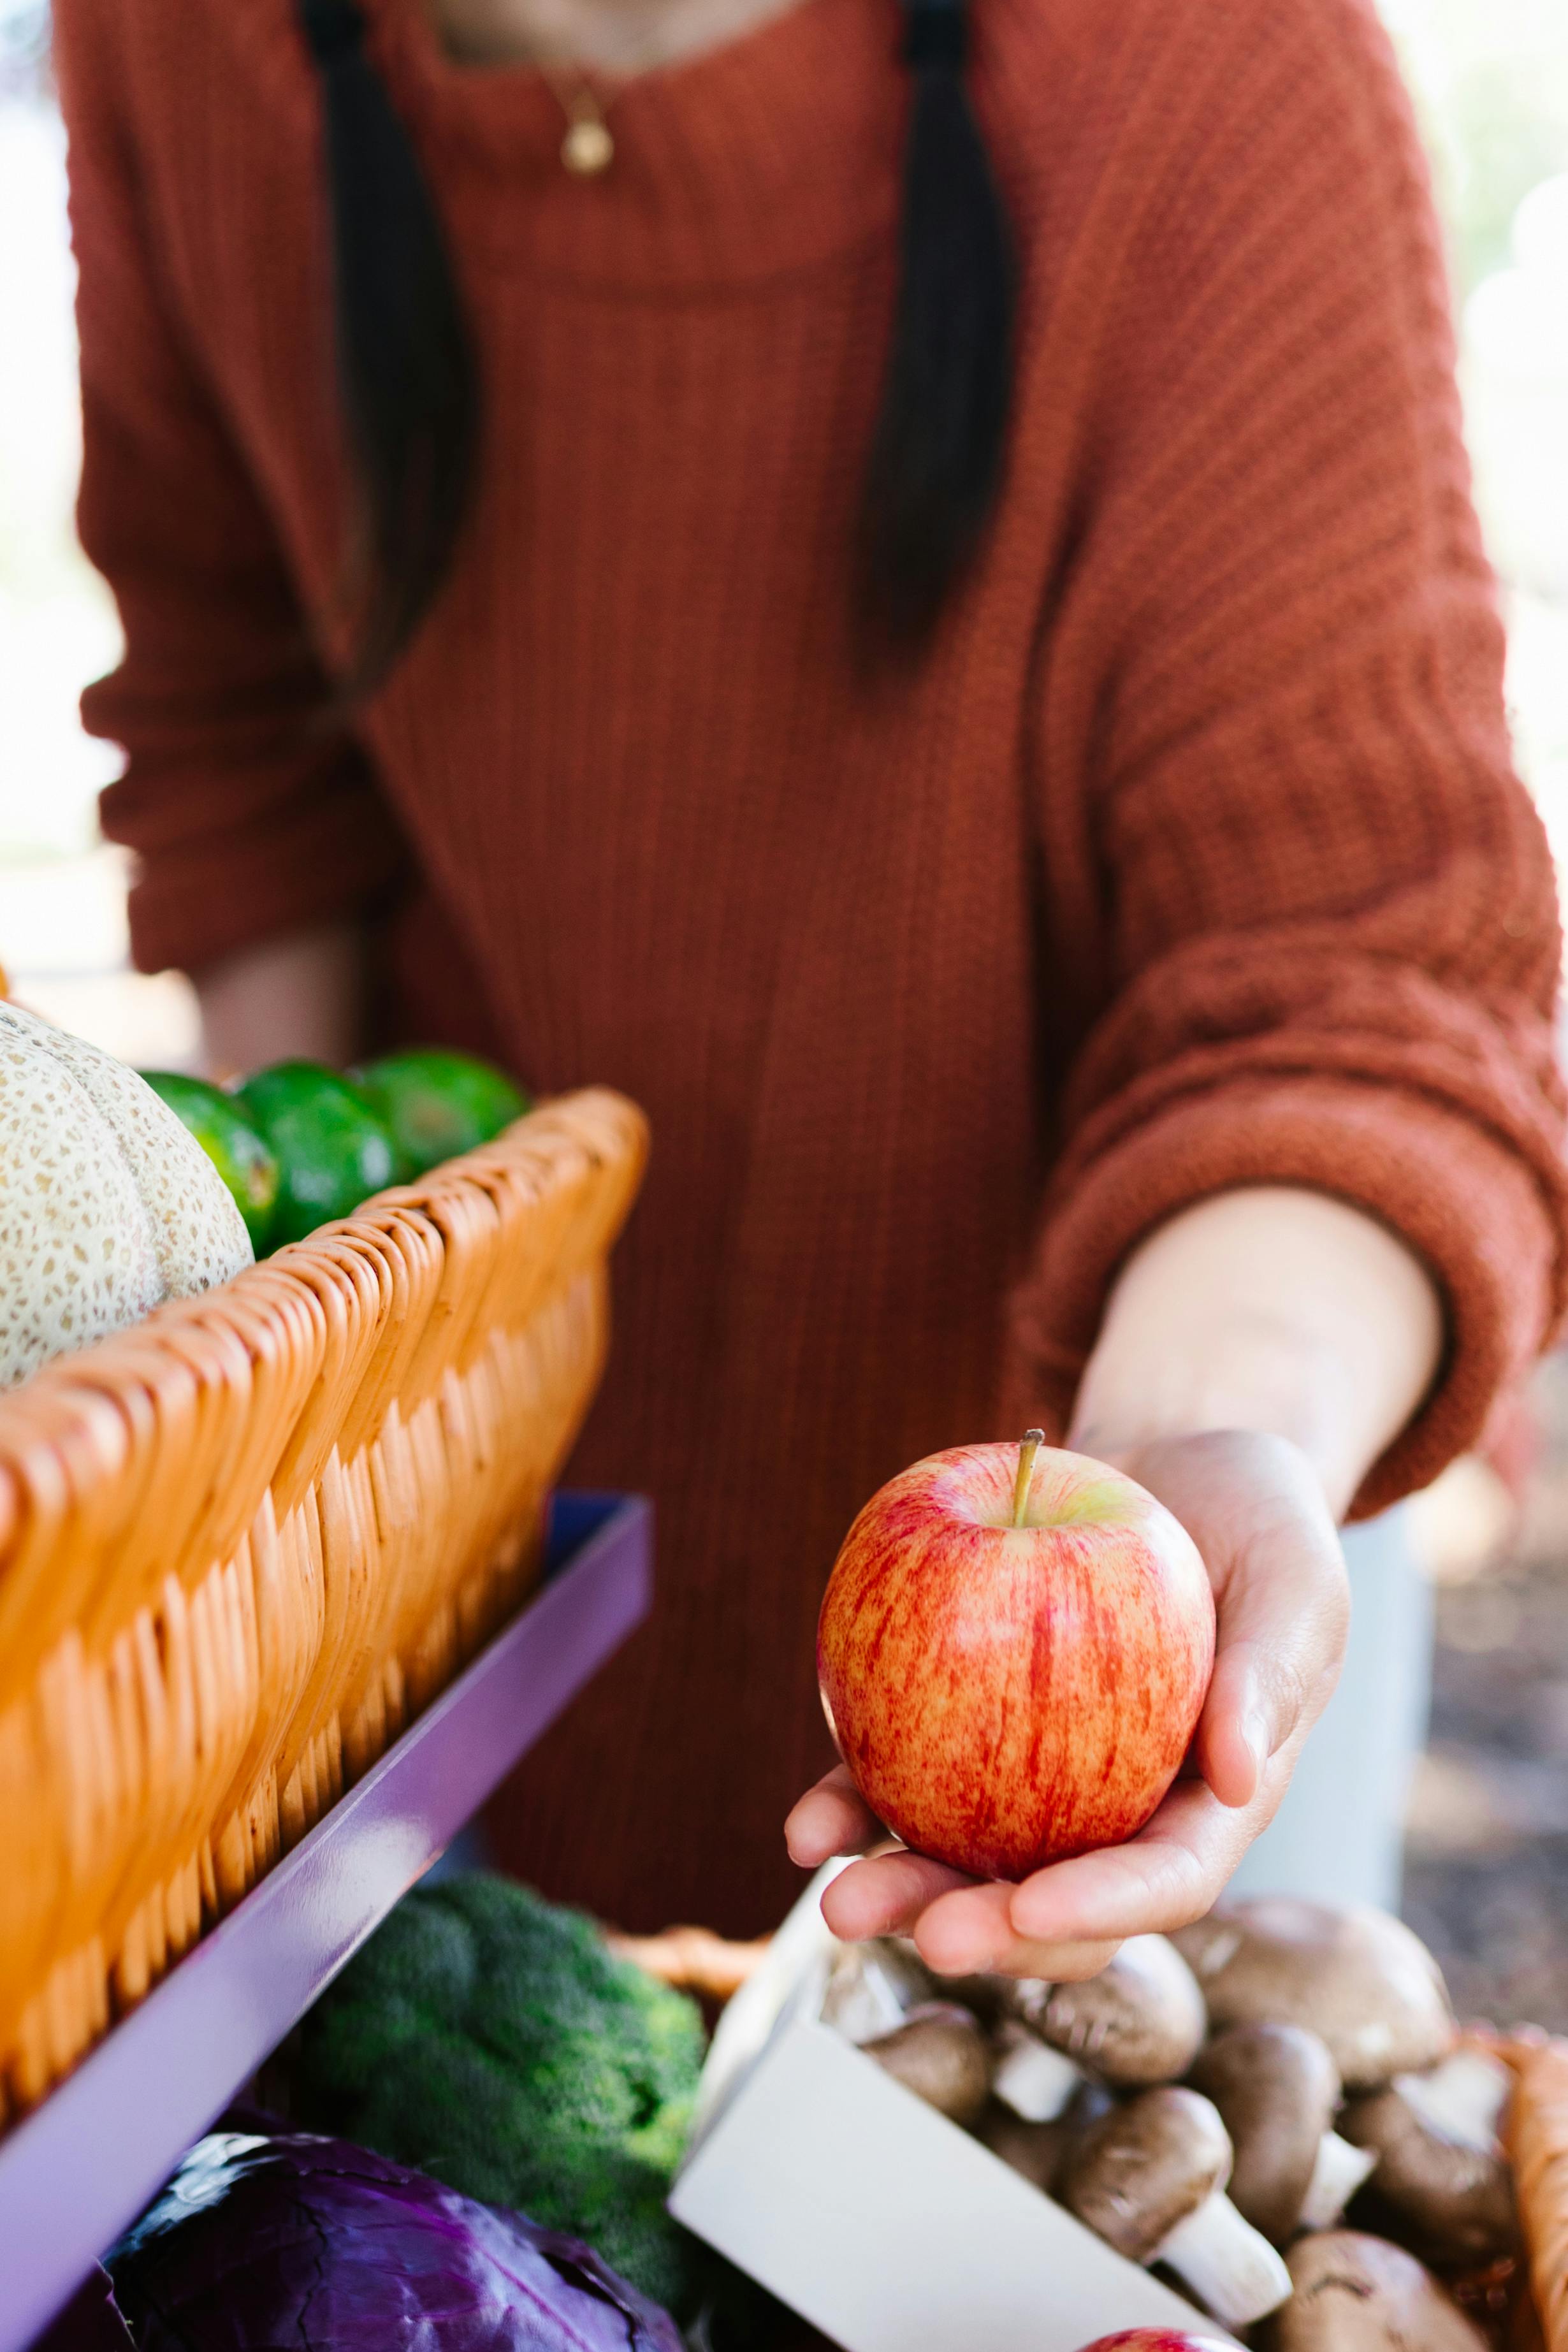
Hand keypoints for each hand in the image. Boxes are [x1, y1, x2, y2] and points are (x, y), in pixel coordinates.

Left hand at [784, 1429, 1348, 1982]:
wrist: (1179, 1464)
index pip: (1164, 1879)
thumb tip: (1242, 1778)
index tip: (1027, 1909)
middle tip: (921, 1934)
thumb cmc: (1259, 1521)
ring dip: (903, 1890)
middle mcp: (1124, 1812)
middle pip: (1054, 1900)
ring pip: (970, 1858)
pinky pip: (911, 1776)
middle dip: (989, 1935)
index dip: (1099, 1909)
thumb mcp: (1298, 1579)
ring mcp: (1043, 1778)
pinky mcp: (972, 1724)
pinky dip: (857, 1805)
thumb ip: (1276, 1671)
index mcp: (1214, 1803)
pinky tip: (805, 1827)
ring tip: (835, 1902)